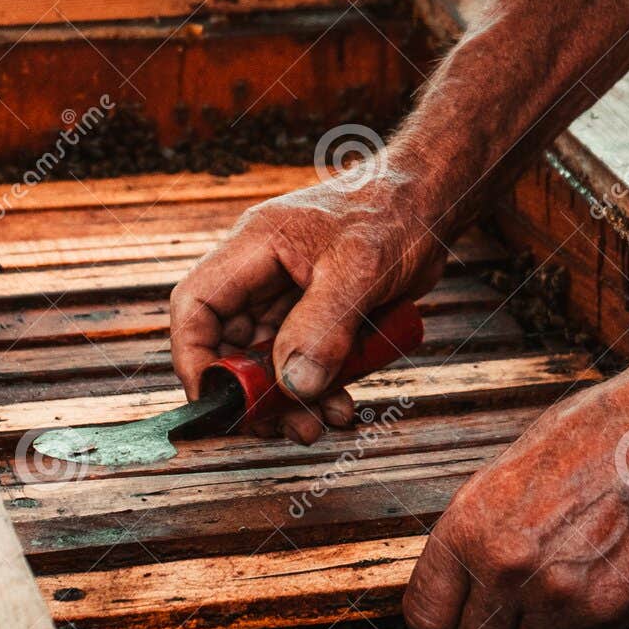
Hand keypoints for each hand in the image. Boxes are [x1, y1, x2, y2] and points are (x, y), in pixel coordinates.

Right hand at [169, 162, 452, 442]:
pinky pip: (304, 360)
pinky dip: (319, 387)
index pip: (195, 306)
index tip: (220, 402)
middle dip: (252, 391)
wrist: (433, 203)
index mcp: (253, 247)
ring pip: (267, 360)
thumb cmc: (395, 213)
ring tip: (322, 421)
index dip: (195, 358)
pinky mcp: (317, 315)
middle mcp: (261, 274)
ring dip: (290, 398)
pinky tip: (343, 403)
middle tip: (283, 425)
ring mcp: (288, 296)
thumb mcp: (359, 269)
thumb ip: (323, 327)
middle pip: (229, 343)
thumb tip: (294, 385)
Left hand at [403, 331, 628, 628]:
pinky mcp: (604, 613)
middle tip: (508, 615)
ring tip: (551, 601)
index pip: (424, 616)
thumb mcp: (498, 481)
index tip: (452, 625)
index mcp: (468, 529)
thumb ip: (470, 540)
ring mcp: (555, 596)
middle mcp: (505, 567)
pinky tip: (585, 600)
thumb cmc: (584, 445)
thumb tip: (453, 586)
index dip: (439, 626)